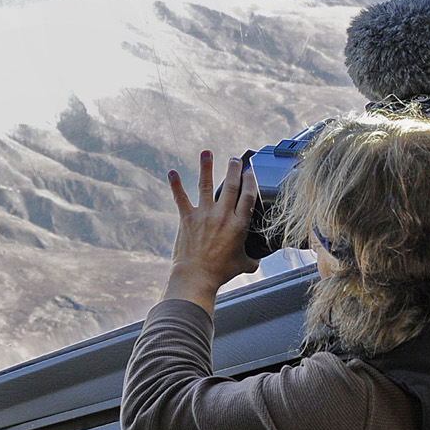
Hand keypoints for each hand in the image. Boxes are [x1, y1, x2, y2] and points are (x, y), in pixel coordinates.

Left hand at [162, 151, 258, 312]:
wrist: (196, 276)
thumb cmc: (220, 272)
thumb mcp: (244, 265)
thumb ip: (253, 259)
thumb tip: (259, 259)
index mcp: (239, 224)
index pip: (248, 196)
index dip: (250, 181)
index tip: (251, 172)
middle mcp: (222, 215)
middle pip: (231, 185)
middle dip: (234, 169)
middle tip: (235, 159)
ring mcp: (204, 215)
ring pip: (206, 185)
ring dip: (206, 167)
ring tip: (206, 153)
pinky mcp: (187, 219)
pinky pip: (180, 198)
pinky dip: (175, 185)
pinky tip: (171, 172)